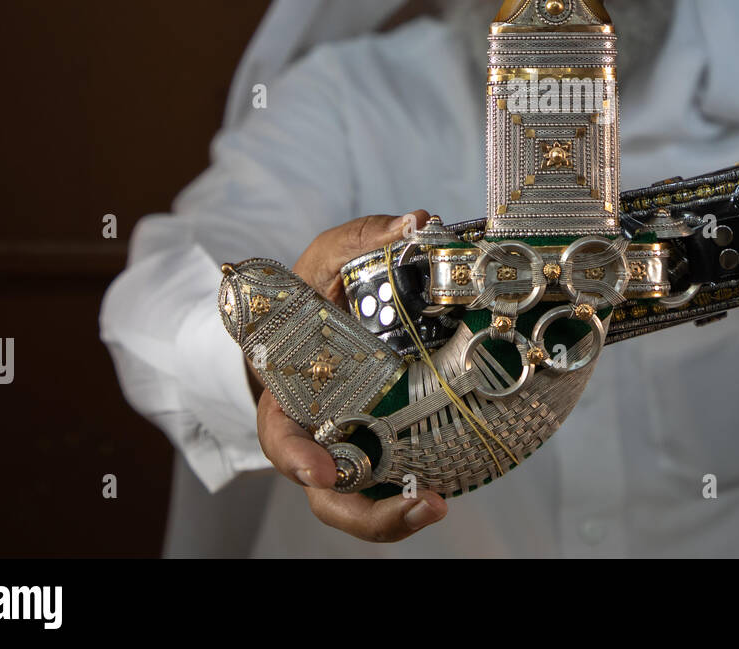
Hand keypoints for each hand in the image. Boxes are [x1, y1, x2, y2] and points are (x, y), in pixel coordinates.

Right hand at [250, 210, 448, 541]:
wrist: (320, 317)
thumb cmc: (312, 294)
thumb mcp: (327, 259)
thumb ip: (364, 238)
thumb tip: (417, 221)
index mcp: (288, 395)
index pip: (283, 438)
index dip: (298, 457)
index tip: (320, 468)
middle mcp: (318, 434)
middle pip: (331, 494)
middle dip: (370, 515)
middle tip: (422, 504)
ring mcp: (354, 447)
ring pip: (366, 503)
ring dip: (400, 515)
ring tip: (439, 505)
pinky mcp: (389, 447)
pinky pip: (400, 480)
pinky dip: (421, 491)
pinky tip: (455, 486)